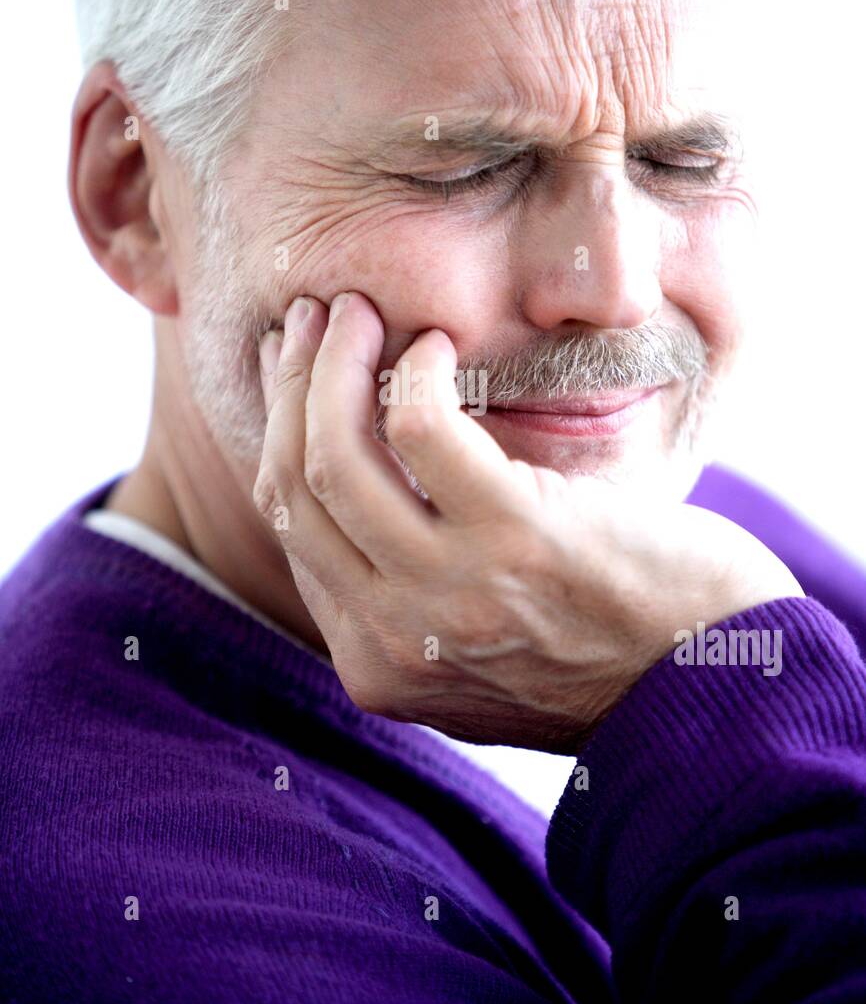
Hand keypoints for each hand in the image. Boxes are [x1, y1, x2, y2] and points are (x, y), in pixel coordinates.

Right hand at [253, 292, 803, 752]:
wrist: (718, 690)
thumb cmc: (610, 647)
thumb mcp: (481, 652)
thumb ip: (412, 602)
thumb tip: (368, 494)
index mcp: (379, 669)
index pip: (292, 532)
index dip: (282, 433)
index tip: (295, 373)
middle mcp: (395, 640)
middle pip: (295, 488)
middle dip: (290, 387)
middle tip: (315, 321)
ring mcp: (450, 593)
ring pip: (335, 456)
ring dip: (333, 366)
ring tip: (354, 313)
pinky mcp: (514, 538)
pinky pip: (421, 429)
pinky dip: (417, 373)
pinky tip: (440, 346)